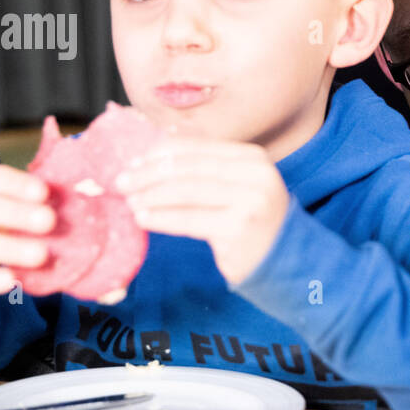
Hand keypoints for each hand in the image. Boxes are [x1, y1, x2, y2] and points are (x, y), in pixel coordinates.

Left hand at [114, 136, 289, 285]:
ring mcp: (251, 201)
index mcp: (253, 158)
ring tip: (130, 202)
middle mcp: (256, 175)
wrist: (287, 261)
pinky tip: (143, 219)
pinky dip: (162, 218)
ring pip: (186, 191)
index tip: (133, 162)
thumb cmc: (255, 224)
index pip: (197, 148)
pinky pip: (190, 220)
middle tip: (122, 182)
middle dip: (149, 174)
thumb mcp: (238, 188)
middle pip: (189, 168)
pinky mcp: (240, 228)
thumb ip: (206, 170)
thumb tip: (155, 151)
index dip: (160, 153)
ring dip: (151, 196)